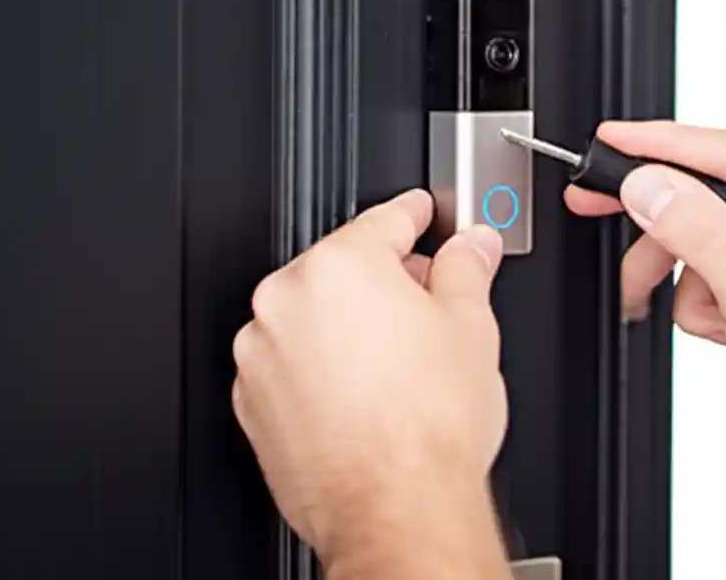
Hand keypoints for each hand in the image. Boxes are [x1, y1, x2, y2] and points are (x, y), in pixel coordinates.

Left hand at [232, 189, 509, 574]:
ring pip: (313, 317)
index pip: (385, 219)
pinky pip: (291, 363)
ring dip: (349, 326)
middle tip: (428, 308)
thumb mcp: (471, 328)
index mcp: (341, 267)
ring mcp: (262, 352)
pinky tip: (365, 395)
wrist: (394, 509)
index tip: (422, 215)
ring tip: (398, 366)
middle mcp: (288, 301)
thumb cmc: (426, 430)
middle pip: (344, 268)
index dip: (416, 215)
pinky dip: (321, 368)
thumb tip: (472, 246)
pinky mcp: (252, 399)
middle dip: (386, 281)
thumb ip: (467, 269)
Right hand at [565, 121, 725, 456]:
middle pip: (715, 189)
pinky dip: (712, 295)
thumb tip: (650, 185)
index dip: (661, 143)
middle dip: (665, 225)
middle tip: (597, 205)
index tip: (611, 139)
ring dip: (692, 276)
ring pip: (713, 230)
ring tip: (703, 320)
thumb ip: (701, 235)